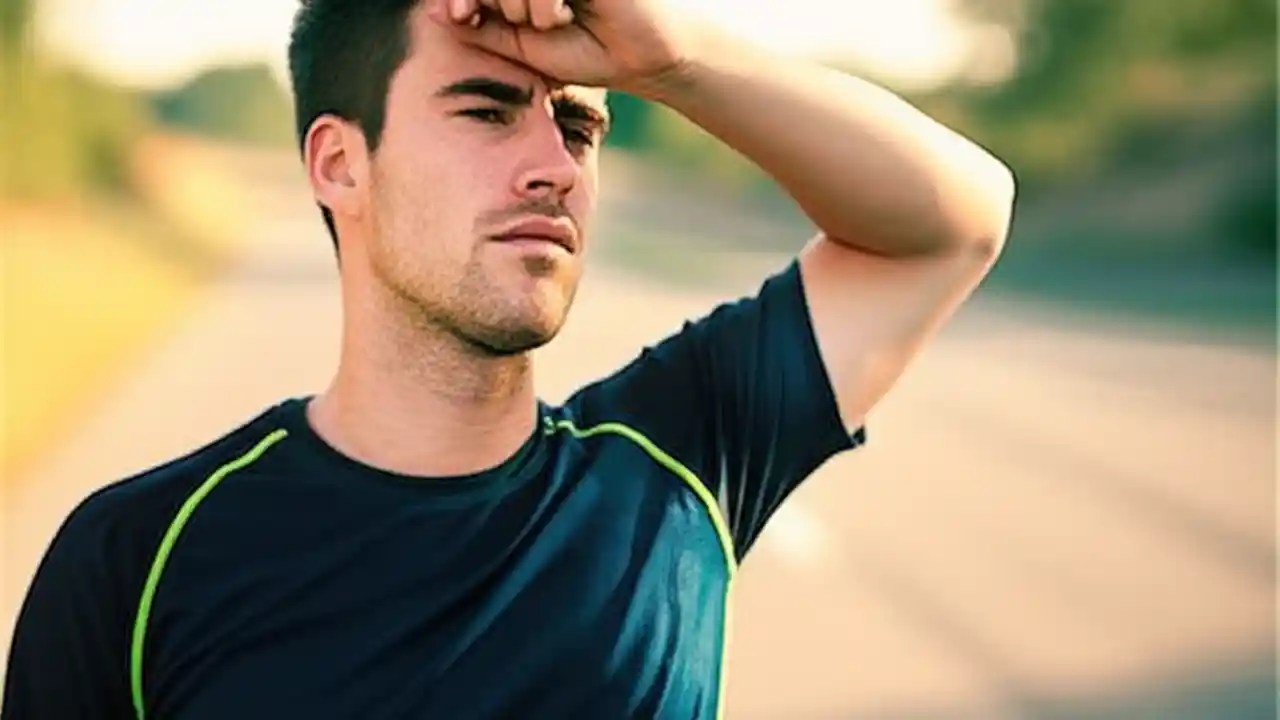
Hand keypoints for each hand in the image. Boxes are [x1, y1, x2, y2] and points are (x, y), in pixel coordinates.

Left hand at [428, 0, 693, 95]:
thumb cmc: (589, 51)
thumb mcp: (521, 46)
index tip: (457, 15)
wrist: (643, 59)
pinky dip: (541, 0)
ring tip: (552, 22)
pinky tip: (562, 16)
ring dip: (518, 1)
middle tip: (525, 23)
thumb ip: (481, 27)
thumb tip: (432, 12)